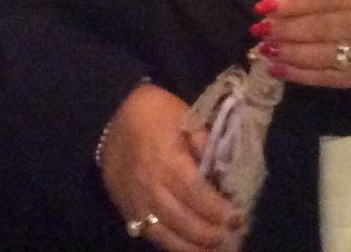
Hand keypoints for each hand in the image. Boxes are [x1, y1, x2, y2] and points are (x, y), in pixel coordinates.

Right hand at [98, 84, 243, 250]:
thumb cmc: (156, 113)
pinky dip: (170, 245)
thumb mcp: (186, 118)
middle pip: (182, 220)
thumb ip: (206, 144)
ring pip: (165, 234)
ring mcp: (136, 202)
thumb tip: (226, 170)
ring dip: (191, 247)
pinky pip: (148, 234)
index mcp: (168, 162)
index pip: (197, 195)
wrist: (112, 116)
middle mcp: (151, 187)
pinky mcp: (126, 209)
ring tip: (214, 250)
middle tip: (232, 235)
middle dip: (209, 233)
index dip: (218, 210)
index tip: (238, 217)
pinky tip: (188, 248)